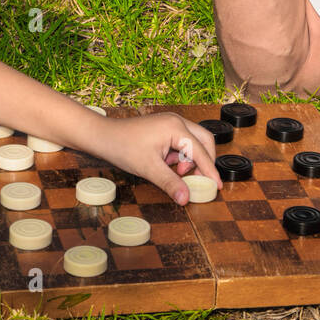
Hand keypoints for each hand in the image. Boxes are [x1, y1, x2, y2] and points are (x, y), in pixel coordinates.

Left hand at [96, 113, 222, 205]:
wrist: (102, 136)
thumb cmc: (122, 146)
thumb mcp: (148, 169)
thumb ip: (170, 183)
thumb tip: (186, 198)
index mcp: (176, 127)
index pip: (201, 151)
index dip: (210, 170)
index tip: (216, 186)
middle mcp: (177, 121)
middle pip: (204, 141)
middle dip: (204, 162)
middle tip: (200, 180)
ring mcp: (171, 123)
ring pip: (194, 141)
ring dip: (191, 159)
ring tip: (177, 172)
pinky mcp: (165, 128)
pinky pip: (183, 142)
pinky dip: (181, 155)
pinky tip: (168, 165)